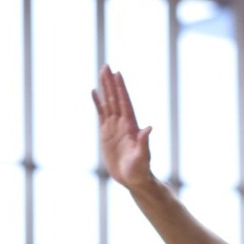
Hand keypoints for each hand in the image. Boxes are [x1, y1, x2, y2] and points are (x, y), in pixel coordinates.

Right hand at [94, 65, 155, 189]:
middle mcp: (123, 122)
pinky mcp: (106, 133)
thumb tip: (149, 128)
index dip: (121, 88)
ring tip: (101, 73)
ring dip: (105, 88)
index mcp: (131, 125)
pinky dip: (97, 102)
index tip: (117, 74)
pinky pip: (101, 114)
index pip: (124, 102)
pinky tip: (94, 93)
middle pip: (115, 98)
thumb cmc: (140, 169)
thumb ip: (145, 143)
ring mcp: (114, 126)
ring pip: (108, 102)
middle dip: (111, 82)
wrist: (133, 178)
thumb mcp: (143, 156)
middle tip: (106, 65)